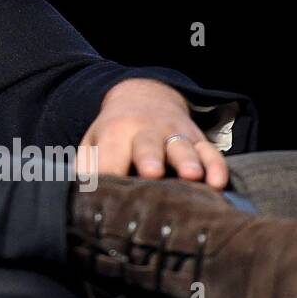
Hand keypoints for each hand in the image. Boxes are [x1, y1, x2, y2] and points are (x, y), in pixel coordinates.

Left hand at [76, 78, 227, 189]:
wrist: (144, 97)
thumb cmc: (113, 132)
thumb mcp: (93, 143)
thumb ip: (84, 168)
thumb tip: (78, 200)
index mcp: (115, 132)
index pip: (110, 158)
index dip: (110, 176)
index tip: (109, 200)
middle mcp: (146, 131)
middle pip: (148, 145)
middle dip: (149, 158)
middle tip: (151, 173)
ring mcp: (175, 134)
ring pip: (183, 147)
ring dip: (187, 161)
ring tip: (191, 176)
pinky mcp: (198, 139)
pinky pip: (210, 151)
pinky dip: (216, 165)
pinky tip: (218, 182)